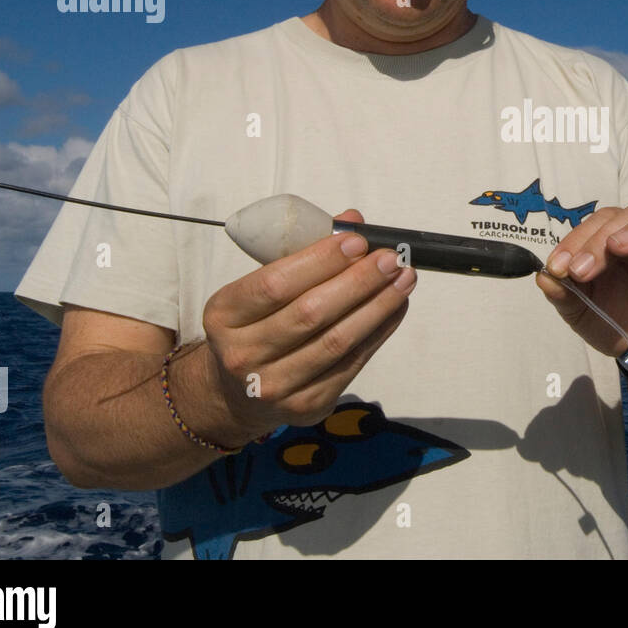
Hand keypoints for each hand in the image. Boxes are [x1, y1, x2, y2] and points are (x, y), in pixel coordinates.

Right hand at [201, 209, 416, 436]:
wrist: (236, 393)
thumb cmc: (256, 324)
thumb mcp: (260, 286)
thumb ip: (303, 252)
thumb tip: (353, 221)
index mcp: (224, 315)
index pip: (275, 284)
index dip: (320, 261)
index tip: (357, 241)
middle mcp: (242, 355)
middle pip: (310, 314)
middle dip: (358, 282)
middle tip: (390, 259)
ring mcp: (273, 387)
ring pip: (336, 342)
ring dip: (378, 306)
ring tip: (404, 280)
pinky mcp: (305, 406)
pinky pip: (351, 364)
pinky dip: (379, 332)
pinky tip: (396, 308)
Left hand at [534, 196, 627, 388]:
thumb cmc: (621, 328)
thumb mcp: (585, 315)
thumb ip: (566, 295)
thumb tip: (543, 277)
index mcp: (620, 243)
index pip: (599, 226)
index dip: (576, 240)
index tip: (557, 267)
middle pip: (627, 218)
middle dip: (599, 240)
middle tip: (579, 269)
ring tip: (617, 247)